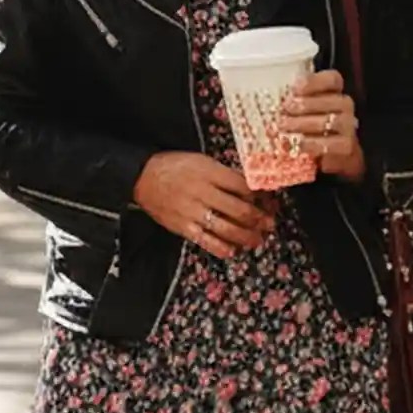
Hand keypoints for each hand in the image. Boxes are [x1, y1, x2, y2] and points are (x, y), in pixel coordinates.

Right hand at [134, 152, 275, 259]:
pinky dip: (222, 248)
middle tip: (270, 224)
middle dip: (259, 219)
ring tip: (257, 240)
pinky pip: (206, 241)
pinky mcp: (182, 227)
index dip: (260, 196)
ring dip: (246, 237)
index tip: (269, 202)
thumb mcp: (203, 162)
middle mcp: (203, 192)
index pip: (243, 186)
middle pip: (239, 209)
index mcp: (210, 172)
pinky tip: (233, 250)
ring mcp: (192, 212)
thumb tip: (250, 190)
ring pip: (226, 228)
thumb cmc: (175, 167)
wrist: (143, 177)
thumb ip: (225, 175)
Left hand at [280, 70, 365, 182]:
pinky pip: (329, 143)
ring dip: (303, 124)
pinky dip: (311, 144)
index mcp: (334, 92)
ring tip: (284, 128)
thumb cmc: (309, 128)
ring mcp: (348, 126)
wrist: (329, 157)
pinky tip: (296, 145)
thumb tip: (273, 101)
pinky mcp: (346, 146)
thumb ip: (292, 102)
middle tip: (284, 111)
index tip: (294, 89)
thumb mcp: (299, 111)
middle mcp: (344, 106)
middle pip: (328, 100)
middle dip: (304, 105)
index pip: (332, 80)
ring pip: (328, 121)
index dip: (314, 82)